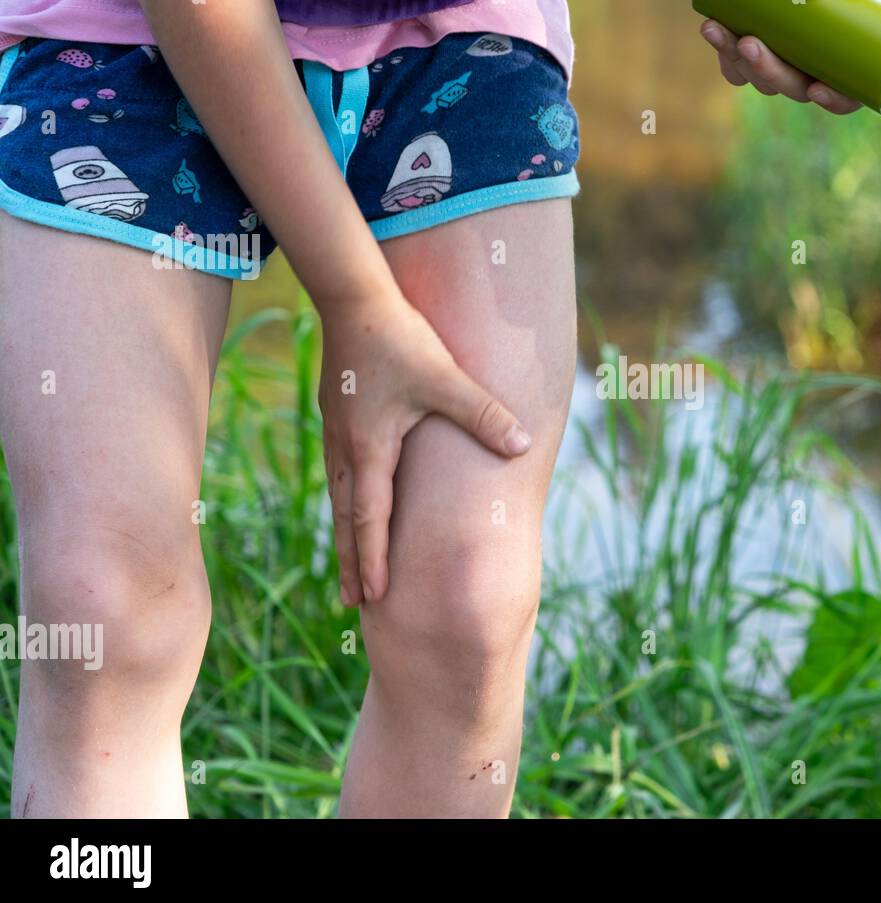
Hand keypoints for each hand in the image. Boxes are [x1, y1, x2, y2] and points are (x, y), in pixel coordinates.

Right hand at [318, 288, 529, 606]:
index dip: (374, 560)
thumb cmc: (400, 341)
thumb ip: (484, 414)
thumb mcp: (447, 379)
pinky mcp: (338, 415)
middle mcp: (346, 448)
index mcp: (370, 450)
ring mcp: (337, 432)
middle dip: (353, 562)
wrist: (353, 299)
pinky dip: (343, 502)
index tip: (374, 597)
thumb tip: (522, 444)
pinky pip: (337, 473)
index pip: (371, 519)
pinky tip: (350, 503)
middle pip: (347, 520)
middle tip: (352, 604)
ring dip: (345, 534)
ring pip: (337, 498)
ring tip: (349, 565)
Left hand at [700, 0, 864, 114]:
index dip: (835, 101)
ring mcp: (784, 55)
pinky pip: (738, 66)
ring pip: (762, 80)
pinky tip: (714, 32)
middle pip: (795, 88)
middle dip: (768, 73)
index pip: (848, 93)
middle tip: (749, 43)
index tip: (816, 88)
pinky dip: (725, 54)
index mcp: (844, 51)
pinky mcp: (756, 43)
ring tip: (718, 29)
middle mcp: (813, 60)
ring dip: (740, 63)